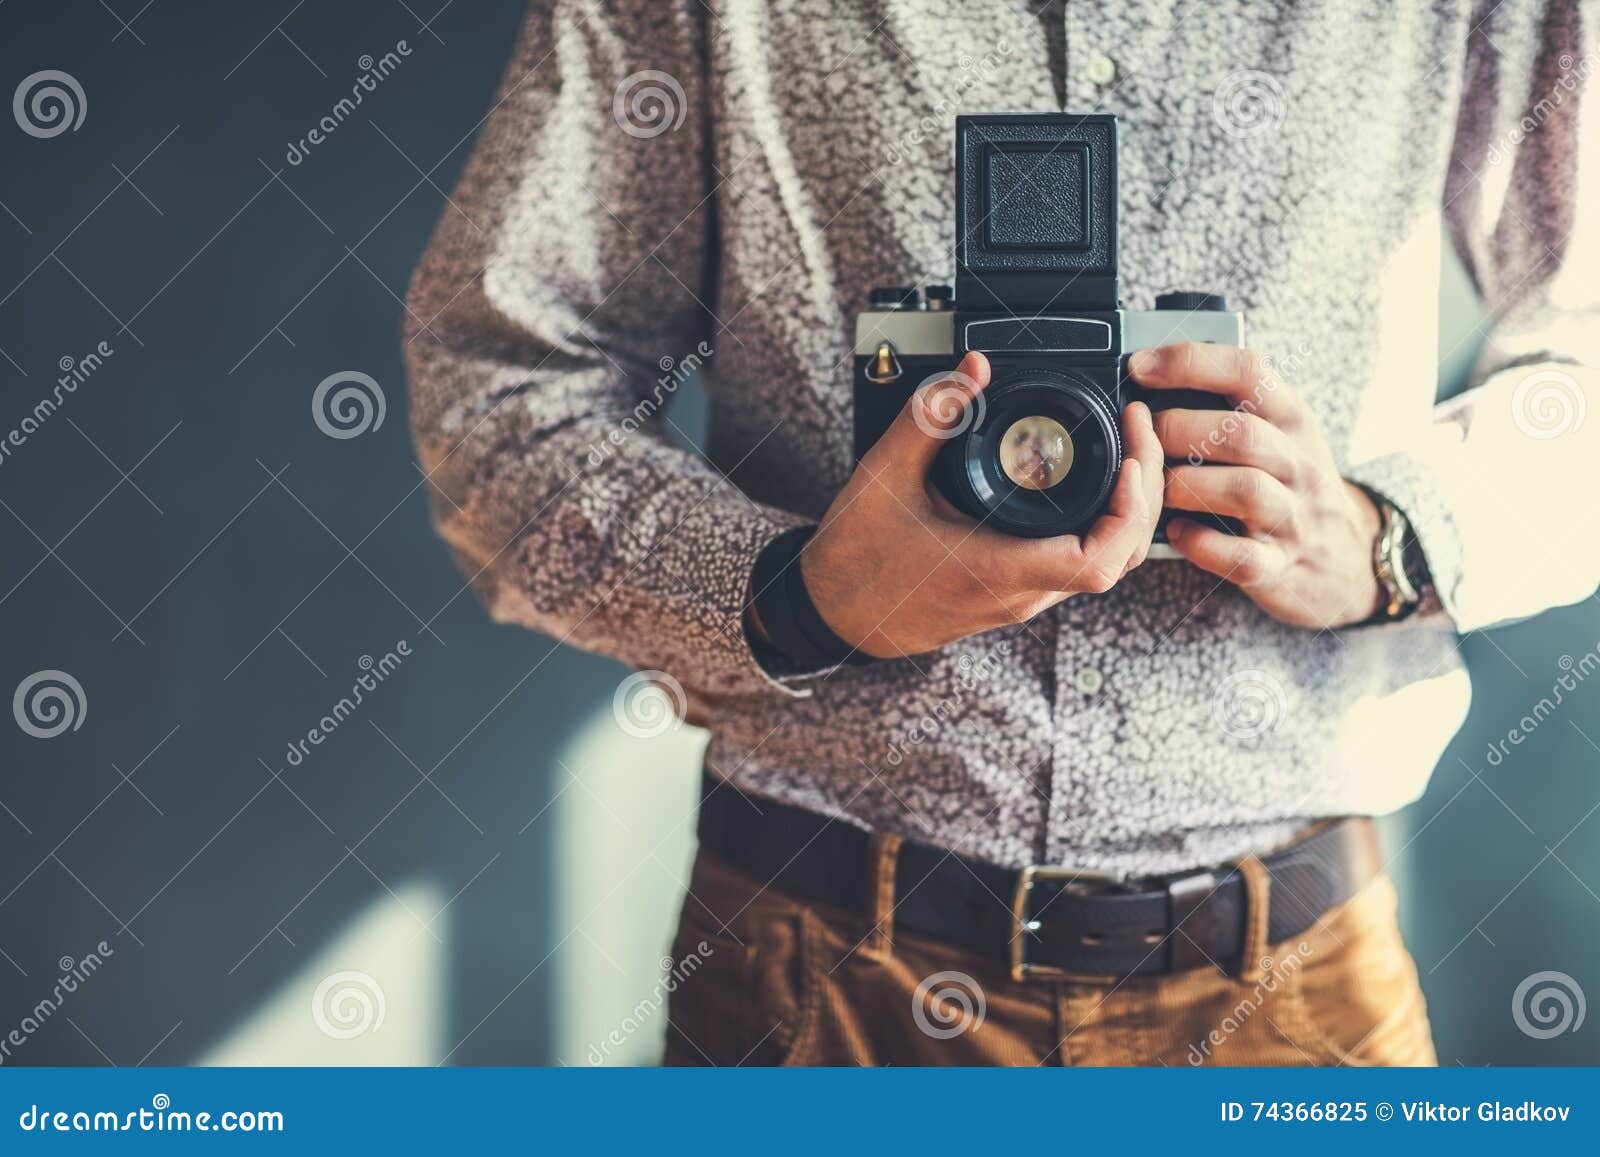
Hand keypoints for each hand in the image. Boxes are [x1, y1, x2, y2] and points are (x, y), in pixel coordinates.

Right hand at [797, 351, 1164, 658]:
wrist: (835, 612)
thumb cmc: (856, 560)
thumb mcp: (884, 477)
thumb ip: (930, 417)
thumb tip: (971, 371)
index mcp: (996, 571)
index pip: (1095, 560)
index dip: (1129, 511)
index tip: (1129, 459)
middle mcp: (1019, 592)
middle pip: (1119, 558)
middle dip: (1145, 494)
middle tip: (1137, 430)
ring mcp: (1021, 596)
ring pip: (1106, 564)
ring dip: (1129, 510)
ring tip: (1128, 450)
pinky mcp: (1015, 591)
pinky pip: (1080, 562)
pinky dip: (1104, 523)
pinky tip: (1098, 484)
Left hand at [1128, 343, 1382, 628]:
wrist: (1343, 555)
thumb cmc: (1289, 483)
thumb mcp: (1278, 431)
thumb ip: (1228, 404)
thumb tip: (1148, 377)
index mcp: (1291, 418)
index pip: (1248, 371)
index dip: (1190, 363)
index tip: (1140, 367)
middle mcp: (1297, 463)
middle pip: (1241, 433)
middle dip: (1178, 430)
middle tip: (1141, 438)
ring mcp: (1291, 517)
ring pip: (1244, 490)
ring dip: (1187, 485)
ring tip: (1159, 486)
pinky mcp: (1278, 565)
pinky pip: (1239, 555)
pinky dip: (1199, 543)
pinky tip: (1176, 532)